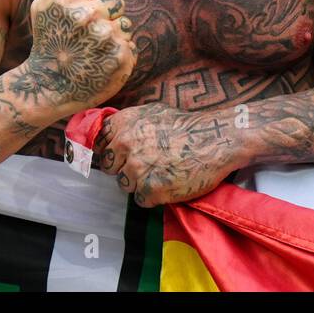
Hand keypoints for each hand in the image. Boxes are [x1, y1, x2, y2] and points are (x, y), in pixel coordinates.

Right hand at [11, 0, 135, 114]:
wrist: (49, 85)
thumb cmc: (49, 41)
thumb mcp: (43, 6)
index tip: (83, 13)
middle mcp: (89, 14)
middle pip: (117, 2)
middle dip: (106, 15)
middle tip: (88, 35)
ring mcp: (107, 36)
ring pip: (124, 24)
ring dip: (113, 35)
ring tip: (92, 50)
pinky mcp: (121, 57)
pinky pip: (130, 44)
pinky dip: (119, 53)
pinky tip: (101, 62)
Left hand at [96, 103, 240, 206]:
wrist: (215, 141)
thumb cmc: (187, 126)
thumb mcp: (153, 113)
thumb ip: (128, 124)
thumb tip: (109, 134)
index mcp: (123, 124)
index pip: (98, 143)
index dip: (110, 150)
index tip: (118, 155)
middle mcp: (125, 145)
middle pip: (109, 167)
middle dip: (123, 167)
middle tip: (146, 164)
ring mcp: (136, 169)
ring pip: (124, 185)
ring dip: (139, 183)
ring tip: (161, 173)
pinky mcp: (150, 190)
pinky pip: (141, 199)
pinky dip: (152, 195)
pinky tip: (167, 183)